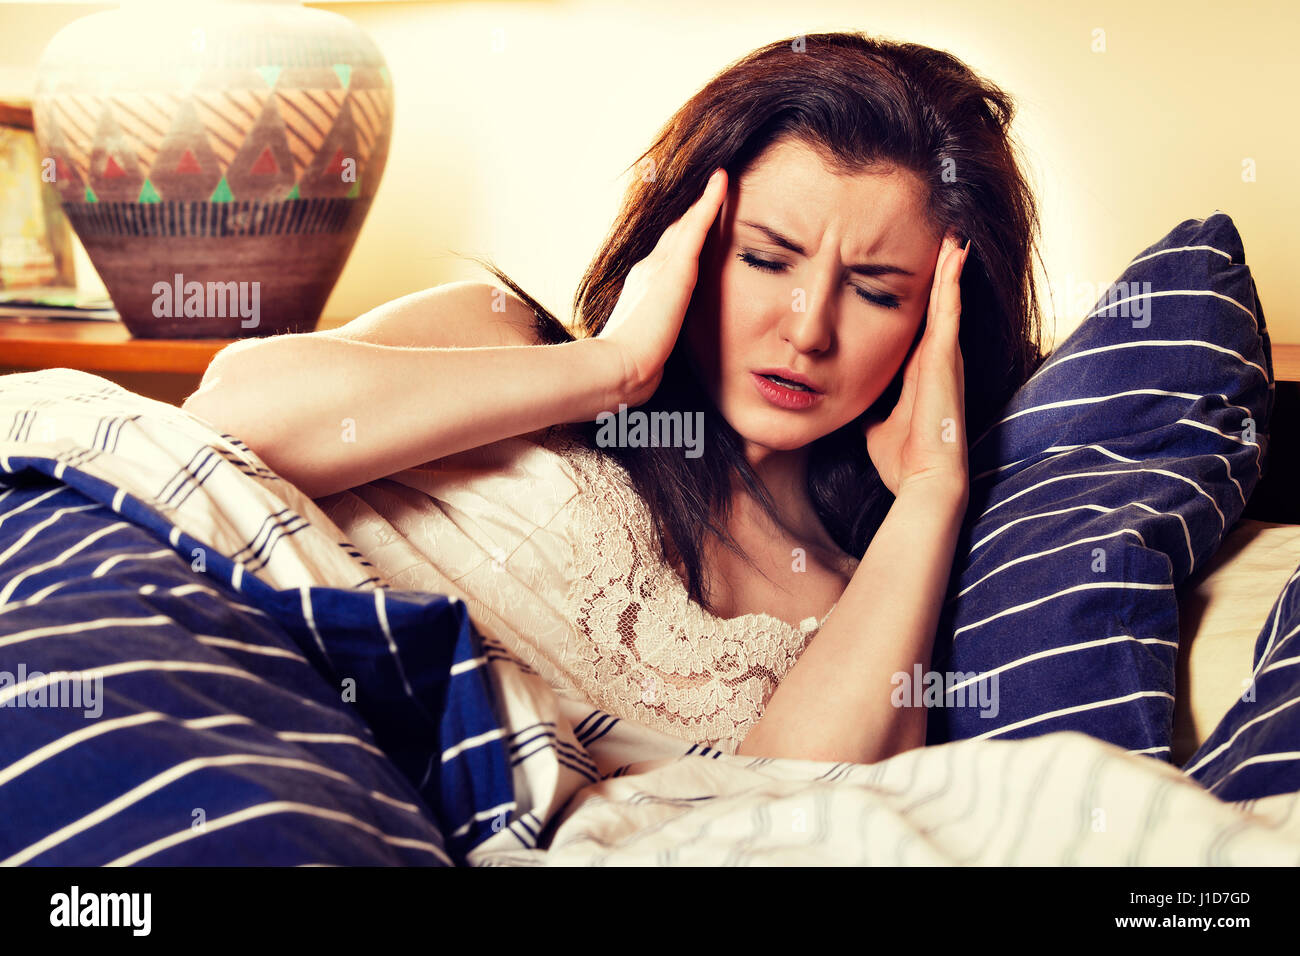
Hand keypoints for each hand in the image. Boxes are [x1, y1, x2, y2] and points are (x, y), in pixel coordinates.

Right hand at [595, 168, 727, 405]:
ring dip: (702, 200)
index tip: (690, 222)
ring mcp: (662, 265)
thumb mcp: (644, 349)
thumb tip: (652, 359)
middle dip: (690, 212)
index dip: (678, 237)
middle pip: (674, 232)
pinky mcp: (677, 266)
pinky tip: (722, 180)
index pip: (665, 255)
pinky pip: (698, 225)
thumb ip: (651, 342)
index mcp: (643, 287)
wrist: (620, 369)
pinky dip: (710, 201)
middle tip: (709, 184)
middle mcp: (649, 268)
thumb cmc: (630, 368)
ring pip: (686, 223)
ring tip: (720, 175)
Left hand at [864, 231, 969, 503]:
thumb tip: (848, 401)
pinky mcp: (945, 358)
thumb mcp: (874, 425)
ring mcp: (944, 357)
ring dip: (949, 267)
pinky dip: (951, 281)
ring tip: (951, 233)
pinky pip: (949, 310)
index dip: (922, 296)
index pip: (920, 324)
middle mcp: (935, 359)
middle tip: (944, 235)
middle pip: (940, 305)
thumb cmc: (902, 458)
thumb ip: (866, 407)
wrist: (922, 480)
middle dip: (941, 272)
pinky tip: (953, 254)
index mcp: (918, 371)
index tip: (919, 268)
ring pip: (948, 300)